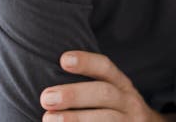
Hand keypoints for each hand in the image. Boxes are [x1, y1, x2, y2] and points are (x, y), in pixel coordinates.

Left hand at [39, 50, 175, 121]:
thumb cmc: (116, 110)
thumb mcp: (112, 93)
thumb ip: (91, 87)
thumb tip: (50, 88)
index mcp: (121, 84)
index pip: (105, 68)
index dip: (86, 62)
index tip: (63, 59)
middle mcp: (128, 102)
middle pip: (103, 93)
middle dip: (74, 94)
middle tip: (46, 98)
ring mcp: (129, 121)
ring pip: (107, 119)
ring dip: (76, 119)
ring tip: (48, 119)